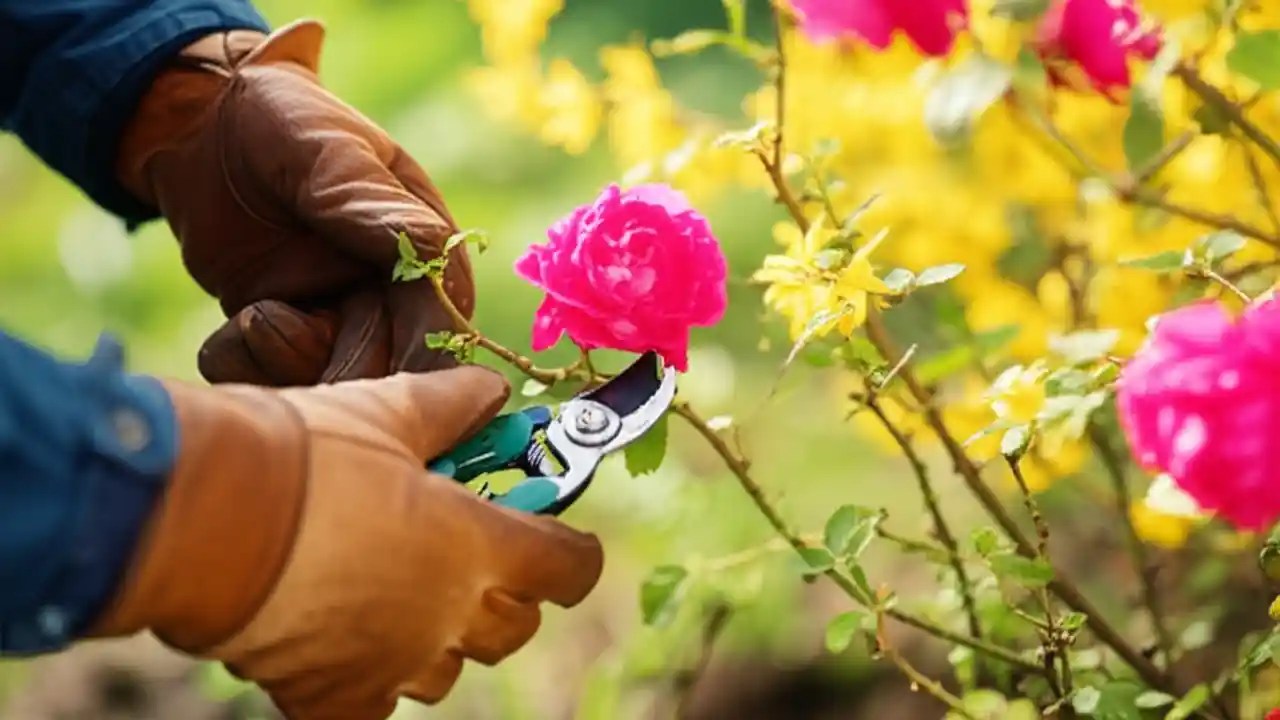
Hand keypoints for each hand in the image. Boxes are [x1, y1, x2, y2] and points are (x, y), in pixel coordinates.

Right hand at [86, 367, 603, 719]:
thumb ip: (451, 406)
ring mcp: (394, 663)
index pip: (568, 567)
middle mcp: (448, 614)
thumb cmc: (302, 454)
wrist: (201, 512)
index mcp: (477, 544)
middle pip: (515, 625)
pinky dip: (371, 684)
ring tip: (401, 595)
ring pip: (449, 670)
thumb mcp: (386, 411)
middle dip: (506, 593)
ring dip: (441, 638)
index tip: (563, 544)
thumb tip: (490, 393)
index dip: (573, 554)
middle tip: (472, 558)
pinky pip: (376, 707)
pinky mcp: (334, 697)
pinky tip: (346, 643)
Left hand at [117, 19, 469, 385]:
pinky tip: (228, 331)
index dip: (424, 348)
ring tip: (251, 321)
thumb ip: (368, 199)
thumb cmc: (279, 120)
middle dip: (351, 372)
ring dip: (290, 367)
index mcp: (423, 243)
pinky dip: (244, 368)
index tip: (393, 372)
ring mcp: (335, 318)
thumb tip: (430, 245)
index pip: (443, 311)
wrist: (201, 128)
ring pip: (333, 381)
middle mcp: (388, 292)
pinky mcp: (282, 336)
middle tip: (299, 355)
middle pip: (394, 364)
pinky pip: (271, 377)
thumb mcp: (323, 147)